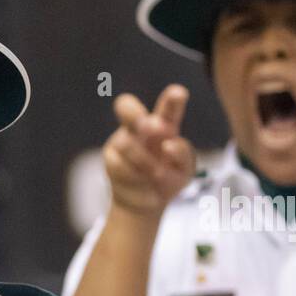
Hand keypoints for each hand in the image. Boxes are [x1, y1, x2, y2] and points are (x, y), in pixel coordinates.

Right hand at [104, 84, 195, 218]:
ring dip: (144, 163)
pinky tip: (141, 183)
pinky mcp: (110, 157)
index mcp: (165, 123)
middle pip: (126, 107)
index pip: (168, 107)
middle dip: (132, 114)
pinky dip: (135, 178)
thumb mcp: (185, 170)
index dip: (172, 99)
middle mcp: (140, 127)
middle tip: (148, 128)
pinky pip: (120, 166)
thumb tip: (168, 144)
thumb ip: (183, 154)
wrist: (143, 202)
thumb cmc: (167, 180)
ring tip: (156, 175)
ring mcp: (122, 140)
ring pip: (126, 144)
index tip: (179, 94)